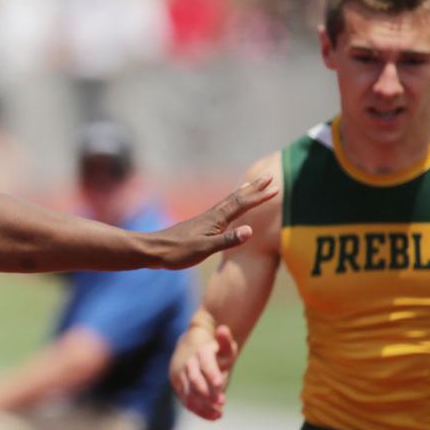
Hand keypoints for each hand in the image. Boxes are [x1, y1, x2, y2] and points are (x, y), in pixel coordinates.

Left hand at [151, 175, 276, 269]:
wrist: (153, 251)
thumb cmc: (177, 252)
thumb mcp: (205, 249)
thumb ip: (227, 240)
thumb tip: (250, 231)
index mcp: (215, 220)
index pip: (242, 205)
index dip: (259, 197)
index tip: (276, 188)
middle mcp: (211, 216)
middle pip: (236, 198)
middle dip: (253, 188)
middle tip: (269, 177)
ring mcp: (204, 220)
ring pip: (228, 202)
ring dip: (242, 193)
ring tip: (252, 186)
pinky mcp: (198, 226)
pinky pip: (220, 210)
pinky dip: (229, 204)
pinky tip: (227, 209)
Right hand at [170, 324, 238, 419]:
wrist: (192, 349)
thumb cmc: (215, 351)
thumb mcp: (224, 347)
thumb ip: (225, 342)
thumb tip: (222, 329)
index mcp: (199, 352)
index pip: (204, 362)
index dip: (212, 373)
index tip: (220, 384)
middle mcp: (187, 363)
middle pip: (195, 379)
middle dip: (207, 392)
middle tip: (222, 403)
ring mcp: (180, 375)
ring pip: (189, 392)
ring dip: (203, 404)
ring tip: (218, 414)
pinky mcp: (178, 386)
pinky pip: (186, 400)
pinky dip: (199, 409)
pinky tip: (214, 416)